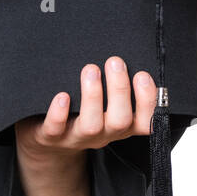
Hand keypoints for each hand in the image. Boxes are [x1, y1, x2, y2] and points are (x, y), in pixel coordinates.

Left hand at [15, 58, 155, 171]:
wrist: (48, 141)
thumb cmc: (82, 114)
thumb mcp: (106, 105)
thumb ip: (118, 86)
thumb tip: (128, 54)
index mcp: (120, 125)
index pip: (145, 121)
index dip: (148, 100)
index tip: (142, 74)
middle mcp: (103, 134)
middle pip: (120, 121)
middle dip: (120, 90)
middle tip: (115, 62)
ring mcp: (77, 137)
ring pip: (92, 125)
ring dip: (93, 96)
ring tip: (90, 69)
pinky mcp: (52, 137)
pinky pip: (56, 129)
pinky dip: (59, 113)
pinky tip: (62, 96)